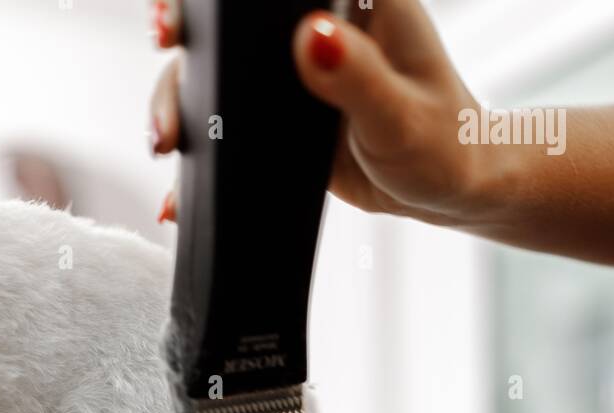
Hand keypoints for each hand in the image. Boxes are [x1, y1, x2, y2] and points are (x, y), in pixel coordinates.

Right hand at [149, 1, 492, 229]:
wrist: (449, 189)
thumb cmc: (444, 144)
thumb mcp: (401, 116)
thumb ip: (356, 77)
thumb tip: (313, 36)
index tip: (184, 11)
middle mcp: (313, 25)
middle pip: (228, 25)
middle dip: (184, 40)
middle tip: (163, 50)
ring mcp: (291, 72)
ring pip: (216, 77)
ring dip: (180, 104)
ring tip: (164, 142)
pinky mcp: (279, 117)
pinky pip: (228, 127)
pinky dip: (201, 160)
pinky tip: (180, 192)